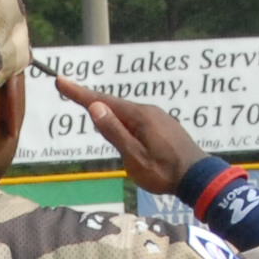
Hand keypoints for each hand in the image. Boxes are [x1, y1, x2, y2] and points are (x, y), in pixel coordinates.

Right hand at [52, 75, 207, 190]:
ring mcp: (159, 118)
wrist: (199, 178)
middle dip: (92, 100)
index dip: (79, 92)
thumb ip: (114, 132)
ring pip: (126, 114)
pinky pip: (137, 120)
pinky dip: (123, 121)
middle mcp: (148, 111)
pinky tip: (122, 131)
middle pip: (113, 105)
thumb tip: (94, 107)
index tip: (60, 80)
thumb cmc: (164, 171)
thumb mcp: (134, 156)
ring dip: (109, 114)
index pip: (102, 101)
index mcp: (139, 116)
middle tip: (69, 91)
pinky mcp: (164, 127)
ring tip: (94, 114)